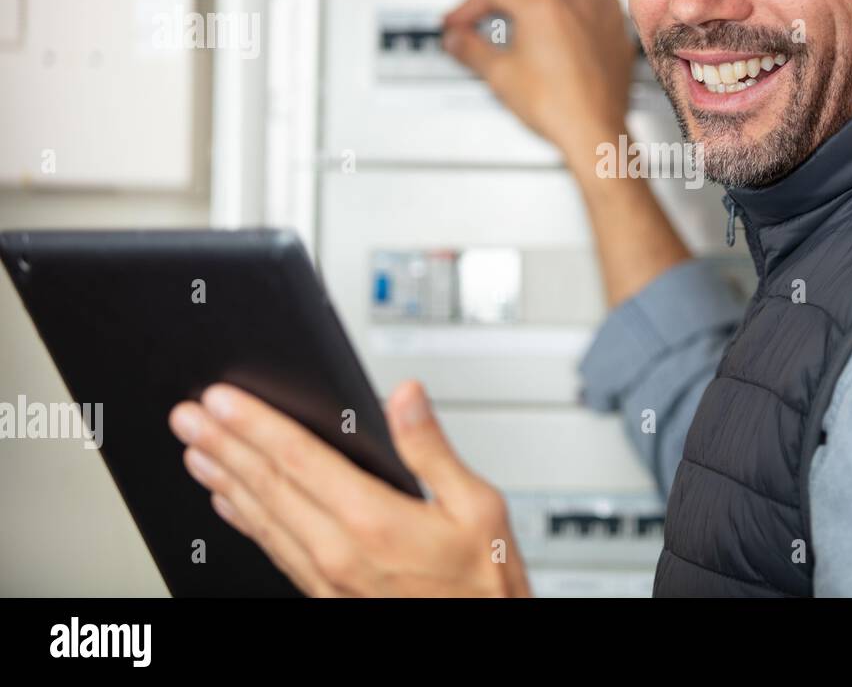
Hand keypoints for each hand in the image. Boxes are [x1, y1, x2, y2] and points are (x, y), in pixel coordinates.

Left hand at [167, 380, 530, 596]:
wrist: (480, 636)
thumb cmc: (483, 578)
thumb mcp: (477, 505)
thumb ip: (431, 448)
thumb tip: (405, 396)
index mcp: (374, 519)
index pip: (298, 458)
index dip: (255, 424)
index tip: (222, 400)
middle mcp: (339, 550)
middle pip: (267, 485)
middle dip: (225, 445)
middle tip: (188, 417)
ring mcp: (327, 577)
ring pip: (261, 519)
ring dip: (224, 480)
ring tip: (196, 451)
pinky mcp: (325, 594)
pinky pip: (273, 551)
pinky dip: (244, 521)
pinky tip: (228, 504)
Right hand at [442, 0, 638, 161]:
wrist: (593, 129)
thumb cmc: (558, 106)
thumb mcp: (500, 75)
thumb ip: (471, 50)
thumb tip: (456, 39)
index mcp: (541, 5)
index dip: (470, 4)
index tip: (459, 21)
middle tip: (486, 9)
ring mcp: (598, 9)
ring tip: (525, 5)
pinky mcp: (615, 26)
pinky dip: (576, 0)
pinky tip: (567, 15)